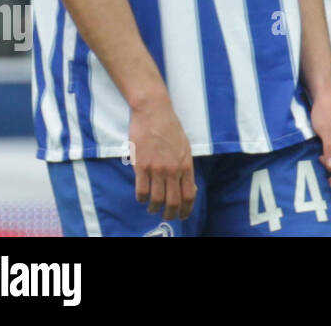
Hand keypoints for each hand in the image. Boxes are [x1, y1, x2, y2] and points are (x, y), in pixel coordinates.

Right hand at [128, 95, 195, 220]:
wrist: (154, 112)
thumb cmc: (171, 128)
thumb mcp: (185, 146)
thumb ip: (185, 165)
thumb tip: (187, 184)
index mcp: (186, 164)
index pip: (189, 194)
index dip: (186, 209)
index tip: (183, 215)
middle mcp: (173, 169)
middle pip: (173, 201)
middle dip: (170, 214)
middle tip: (167, 217)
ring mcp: (157, 168)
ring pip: (156, 199)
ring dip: (154, 208)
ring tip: (152, 209)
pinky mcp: (141, 166)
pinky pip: (141, 190)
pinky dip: (141, 198)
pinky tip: (142, 198)